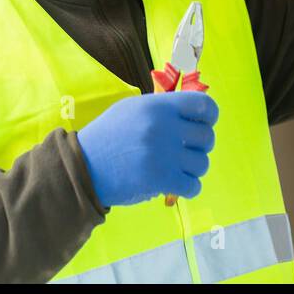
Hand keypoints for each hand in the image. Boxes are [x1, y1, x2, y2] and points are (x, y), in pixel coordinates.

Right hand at [76, 91, 217, 208]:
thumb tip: (192, 114)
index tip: (202, 124)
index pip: (204, 106)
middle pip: (207, 137)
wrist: (84, 166)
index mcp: (158, 106)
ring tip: (176, 168)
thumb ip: (162, 109)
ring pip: (202, 163)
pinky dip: (188, 187)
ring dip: (192, 168)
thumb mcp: (132, 109)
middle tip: (184, 151)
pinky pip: (194, 186)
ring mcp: (164, 154)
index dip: (209, 117)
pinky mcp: (161, 179)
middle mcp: (165, 127)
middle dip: (199, 146)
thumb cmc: (108, 135)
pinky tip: (175, 183)